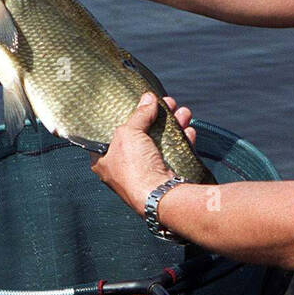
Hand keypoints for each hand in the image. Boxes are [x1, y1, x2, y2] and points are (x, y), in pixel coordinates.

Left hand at [90, 94, 196, 215]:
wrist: (159, 195)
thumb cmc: (134, 167)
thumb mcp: (128, 133)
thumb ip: (139, 114)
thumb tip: (148, 98)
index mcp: (104, 161)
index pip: (111, 135)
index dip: (125, 118)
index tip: (137, 105)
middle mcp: (123, 169)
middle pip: (140, 136)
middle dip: (156, 118)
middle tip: (166, 104)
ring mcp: (146, 174)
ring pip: (160, 143)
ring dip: (173, 126)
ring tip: (183, 112)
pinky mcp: (165, 177)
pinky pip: (174, 155)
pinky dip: (182, 142)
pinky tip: (189, 130)